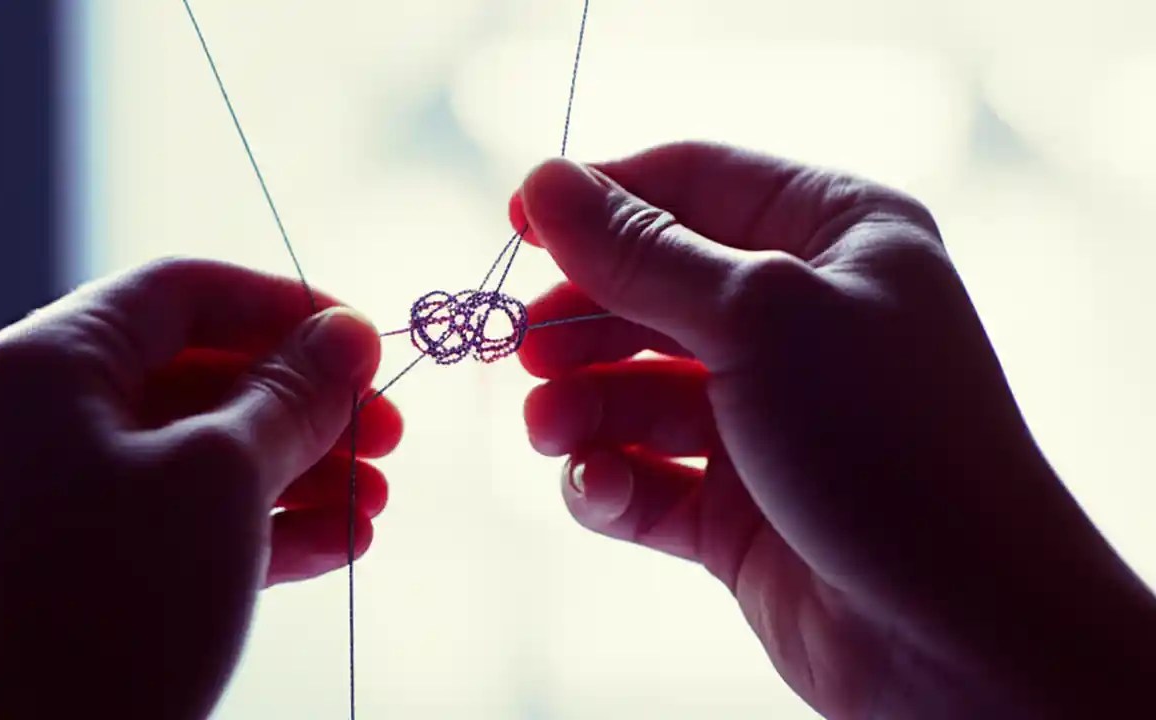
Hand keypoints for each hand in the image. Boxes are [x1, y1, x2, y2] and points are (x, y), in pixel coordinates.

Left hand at [0, 259, 402, 718]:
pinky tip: (338, 543)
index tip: (361, 339)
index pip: (179, 292)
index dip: (284, 304)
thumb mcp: (224, 478)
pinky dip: (258, 523)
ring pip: (194, 455)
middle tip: (385, 432)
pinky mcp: (74, 573)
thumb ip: (293, 392)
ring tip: (374, 500)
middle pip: (195, 377)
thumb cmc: (120, 611)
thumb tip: (348, 333)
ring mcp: (47, 503)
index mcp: (40, 368)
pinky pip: (178, 520)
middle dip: (303, 406)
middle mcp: (31, 424)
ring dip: (297, 470)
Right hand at [511, 143, 1155, 718]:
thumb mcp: (757, 317)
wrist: (959, 635)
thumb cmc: (882, 442)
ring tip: (548, 431)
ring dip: (582, 408)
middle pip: (652, 290)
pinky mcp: (738, 507)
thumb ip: (641, 254)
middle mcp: (802, 318)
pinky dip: (612, 481)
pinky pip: (648, 476)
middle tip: (520, 351)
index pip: (693, 184)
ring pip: (638, 391)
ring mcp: (768, 416)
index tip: (516, 223)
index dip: (600, 197)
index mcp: (833, 236)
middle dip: (581, 320)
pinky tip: (600, 491)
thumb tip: (542, 181)